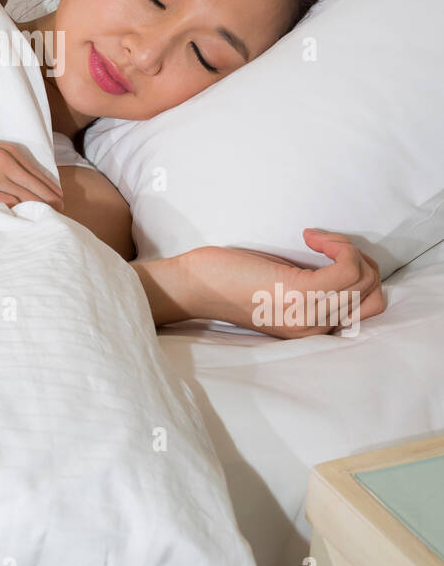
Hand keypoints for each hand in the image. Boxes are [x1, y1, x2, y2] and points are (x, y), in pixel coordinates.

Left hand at [178, 229, 383, 337]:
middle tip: (330, 247)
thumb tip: (344, 263)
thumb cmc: (228, 279)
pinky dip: (338, 246)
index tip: (332, 255)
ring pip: (365, 280)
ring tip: (318, 240)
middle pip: (374, 296)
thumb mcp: (280, 288)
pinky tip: (311, 237)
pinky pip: (347, 268)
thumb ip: (312, 287)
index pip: (368, 310)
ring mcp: (308, 313)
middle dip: (363, 262)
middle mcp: (315, 327)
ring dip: (348, 249)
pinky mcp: (299, 293)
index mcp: (312, 328)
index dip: (362, 276)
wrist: (191, 286)